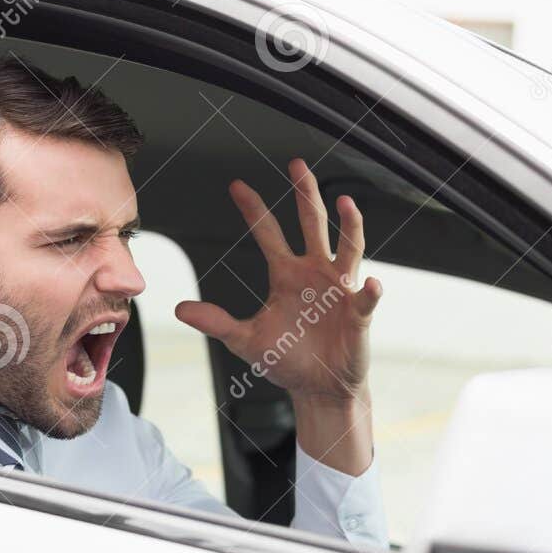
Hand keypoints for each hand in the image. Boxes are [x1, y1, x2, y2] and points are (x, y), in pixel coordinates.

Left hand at [176, 159, 382, 473]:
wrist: (319, 388)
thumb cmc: (287, 360)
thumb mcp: (245, 340)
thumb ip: (216, 322)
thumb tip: (180, 309)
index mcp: (287, 275)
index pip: (269, 234)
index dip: (254, 210)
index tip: (236, 186)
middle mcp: (315, 273)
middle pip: (312, 223)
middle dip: (305, 194)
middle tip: (297, 164)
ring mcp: (340, 289)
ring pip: (348, 247)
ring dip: (349, 225)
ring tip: (345, 203)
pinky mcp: (358, 313)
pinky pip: (365, 298)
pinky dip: (369, 292)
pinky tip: (371, 285)